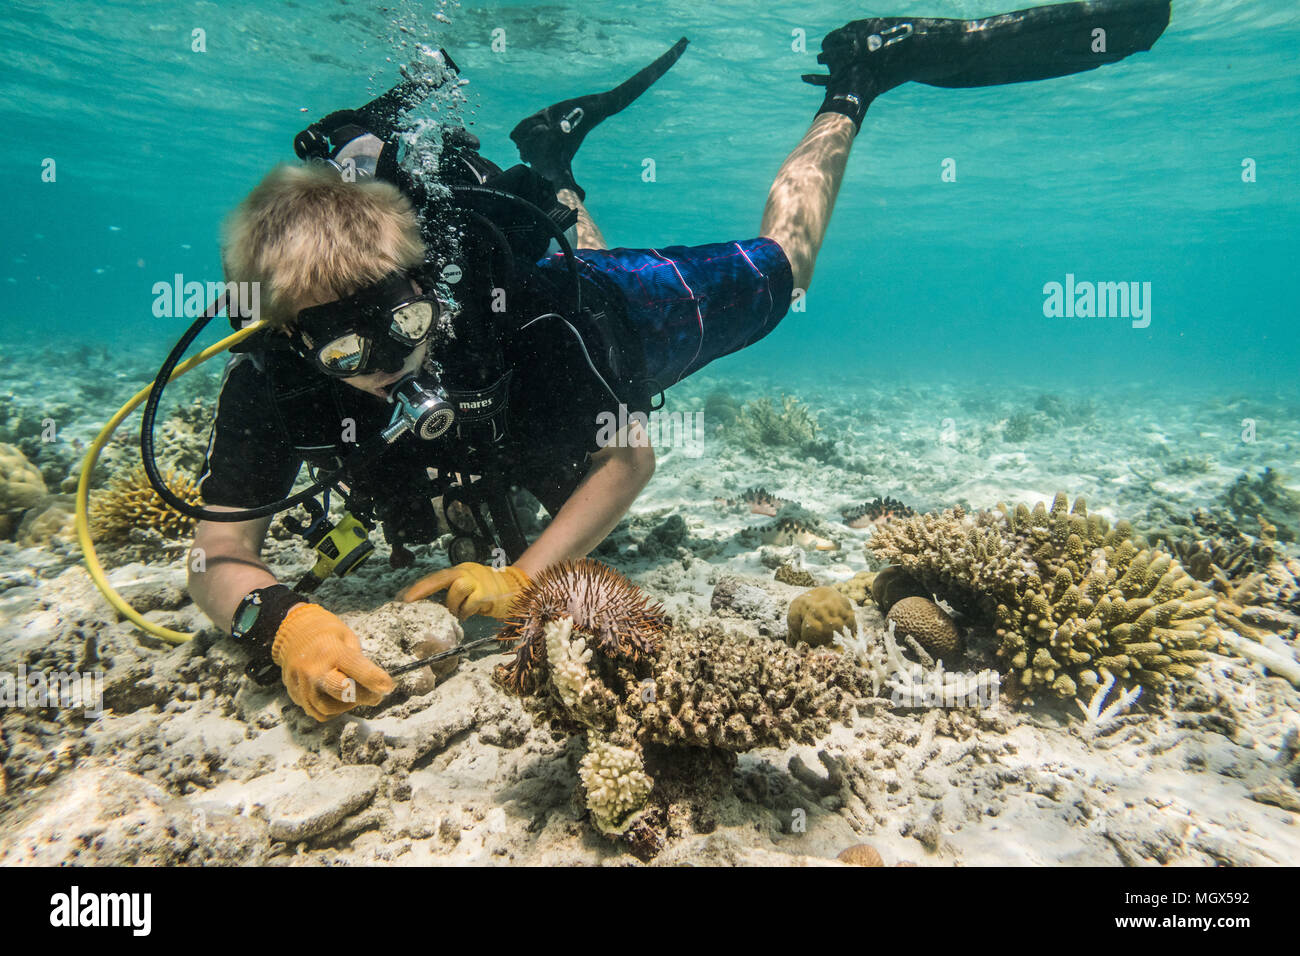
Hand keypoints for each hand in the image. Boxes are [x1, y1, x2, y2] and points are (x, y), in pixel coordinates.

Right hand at [271, 604, 394, 720]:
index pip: (356, 668)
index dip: (375, 680)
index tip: (389, 686)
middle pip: (343, 692)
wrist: (293, 633)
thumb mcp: (347, 637)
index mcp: (331, 651)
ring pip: (330, 708)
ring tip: (353, 691)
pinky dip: (332, 709)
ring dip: (348, 704)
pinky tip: (337, 696)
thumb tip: (375, 686)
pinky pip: (319, 712)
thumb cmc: (326, 634)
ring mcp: (303, 685)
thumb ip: (359, 661)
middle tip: (377, 695)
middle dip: (365, 696)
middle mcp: (314, 670)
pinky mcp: (296, 695)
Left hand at [399, 562, 530, 619]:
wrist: (515, 587)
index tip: (402, 598)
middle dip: (423, 589)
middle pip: (441, 578)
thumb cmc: (488, 591)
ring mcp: (478, 581)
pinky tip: (469, 614)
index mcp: (459, 571)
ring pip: (457, 589)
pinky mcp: (487, 593)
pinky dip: (467, 611)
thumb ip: (452, 592)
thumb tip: (431, 606)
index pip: (435, 578)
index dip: (419, 588)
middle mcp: (467, 572)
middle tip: (409, 601)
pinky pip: (471, 603)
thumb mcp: (468, 587)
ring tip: (458, 612)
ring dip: (453, 604)